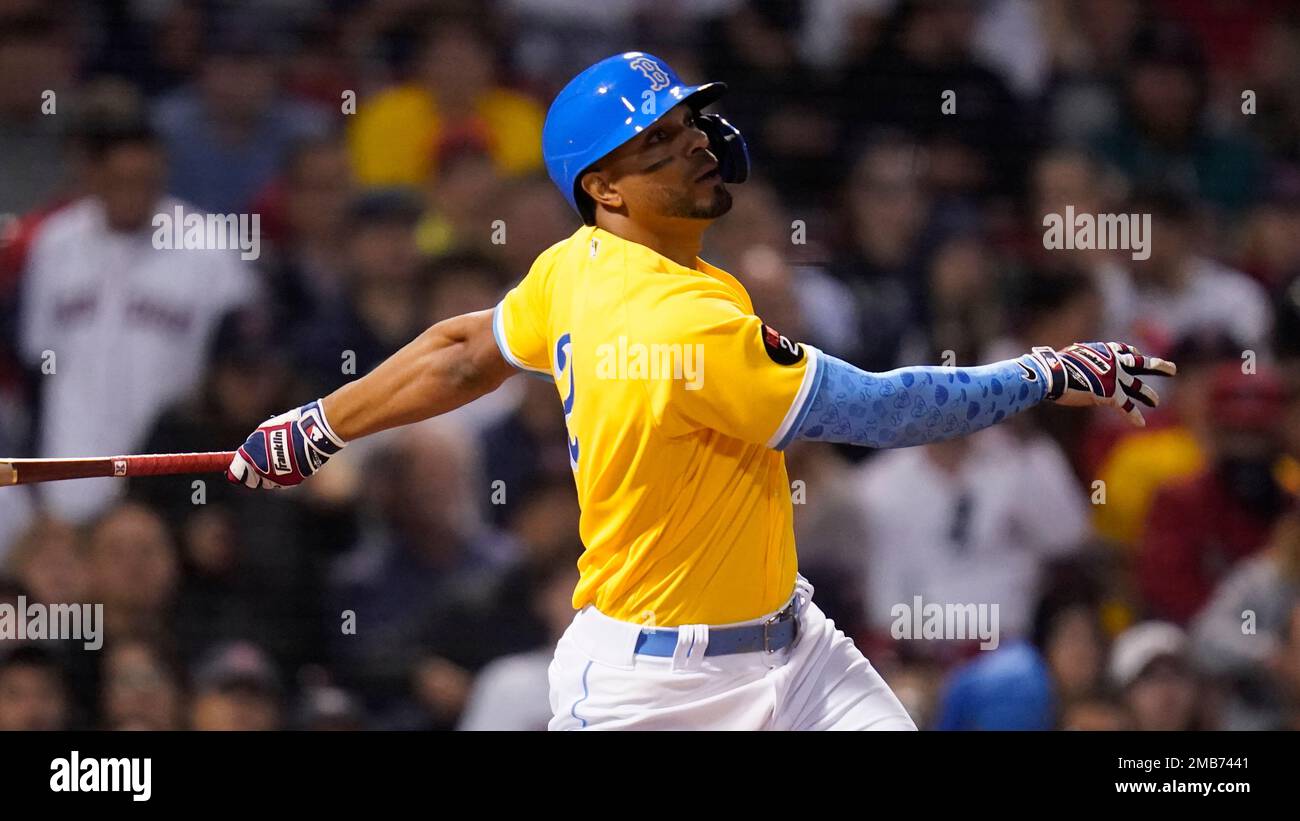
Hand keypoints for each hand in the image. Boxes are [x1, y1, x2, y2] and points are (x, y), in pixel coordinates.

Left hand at [227, 399, 345, 488]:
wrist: (312, 433)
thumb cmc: (286, 427)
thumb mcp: (262, 432)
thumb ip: (250, 448)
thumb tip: (244, 456)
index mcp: (250, 458)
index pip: (235, 473)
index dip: (233, 471)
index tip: (233, 469)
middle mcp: (262, 472)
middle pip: (250, 481)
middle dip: (251, 474)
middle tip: (254, 464)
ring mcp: (278, 479)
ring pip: (267, 482)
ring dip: (267, 474)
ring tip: (277, 458)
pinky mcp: (293, 481)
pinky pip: (282, 481)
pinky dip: (282, 474)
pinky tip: (289, 461)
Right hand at [1025, 342, 1176, 425]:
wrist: (1052, 374)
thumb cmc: (1055, 366)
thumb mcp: (1071, 358)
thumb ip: (1079, 360)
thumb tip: (1068, 363)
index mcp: (1105, 351)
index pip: (1126, 351)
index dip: (1133, 354)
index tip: (1137, 356)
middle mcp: (1115, 363)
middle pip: (1142, 364)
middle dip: (1159, 366)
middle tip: (1172, 369)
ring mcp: (1116, 378)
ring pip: (1138, 387)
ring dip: (1148, 395)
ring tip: (1156, 401)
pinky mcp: (1111, 394)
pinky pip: (1126, 407)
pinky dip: (1133, 415)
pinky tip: (1140, 423)